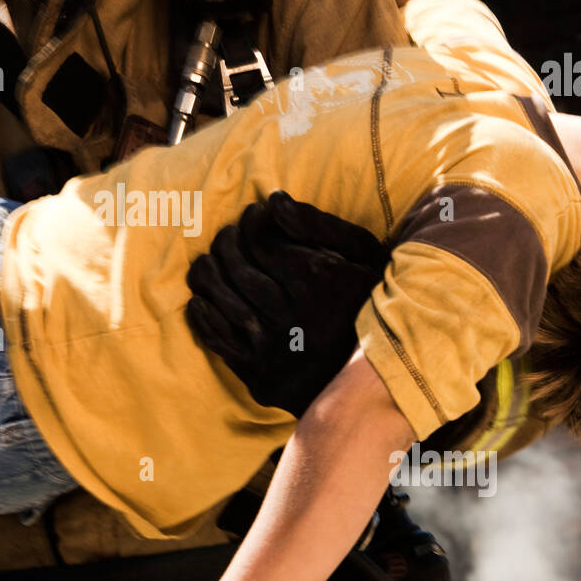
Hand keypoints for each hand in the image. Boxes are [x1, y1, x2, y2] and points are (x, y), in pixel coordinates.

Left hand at [185, 191, 389, 415]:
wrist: (379, 380)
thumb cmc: (373, 304)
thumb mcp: (363, 257)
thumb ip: (319, 225)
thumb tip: (273, 200)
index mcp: (322, 283)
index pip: (263, 242)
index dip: (251, 222)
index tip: (252, 214)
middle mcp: (295, 318)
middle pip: (239, 270)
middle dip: (226, 244)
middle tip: (226, 235)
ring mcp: (275, 351)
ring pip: (223, 302)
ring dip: (207, 275)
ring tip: (207, 261)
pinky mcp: (260, 377)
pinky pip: (219, 341)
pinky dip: (202, 317)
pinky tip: (200, 299)